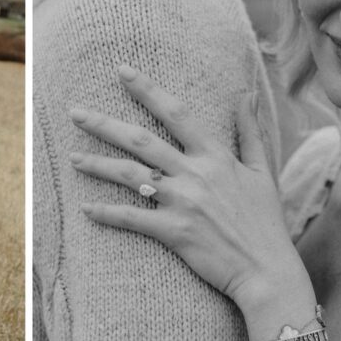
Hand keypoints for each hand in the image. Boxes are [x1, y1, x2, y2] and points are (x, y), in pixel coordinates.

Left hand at [70, 66, 309, 328]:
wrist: (267, 269)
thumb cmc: (266, 221)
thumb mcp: (263, 171)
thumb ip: (250, 131)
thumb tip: (246, 94)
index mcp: (216, 156)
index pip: (177, 113)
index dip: (147, 90)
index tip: (122, 71)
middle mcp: (195, 174)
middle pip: (141, 140)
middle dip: (104, 124)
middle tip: (75, 112)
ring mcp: (182, 203)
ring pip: (130, 175)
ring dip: (98, 164)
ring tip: (73, 158)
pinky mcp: (174, 231)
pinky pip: (131, 218)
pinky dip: (106, 213)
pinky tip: (86, 208)